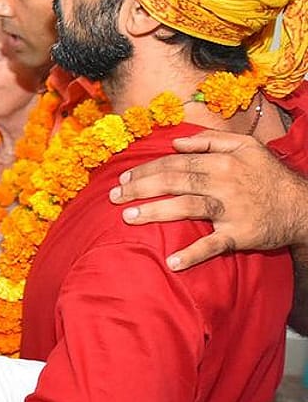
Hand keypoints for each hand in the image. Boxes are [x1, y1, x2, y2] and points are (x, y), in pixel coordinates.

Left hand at [109, 129, 307, 269]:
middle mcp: (224, 182)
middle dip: (140, 188)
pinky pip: (213, 245)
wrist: (303, 206)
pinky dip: (193, 254)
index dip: (147, 169)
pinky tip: (172, 262)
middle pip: (174, 182)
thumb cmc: (268, 175)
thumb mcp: (246, 146)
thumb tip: (175, 141)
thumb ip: (210, 139)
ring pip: (187, 208)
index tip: (124, 178)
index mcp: (222, 161)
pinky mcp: (239, 234)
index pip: (176, 163)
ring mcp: (231, 210)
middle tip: (114, 197)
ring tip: (129, 218)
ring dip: (155, 212)